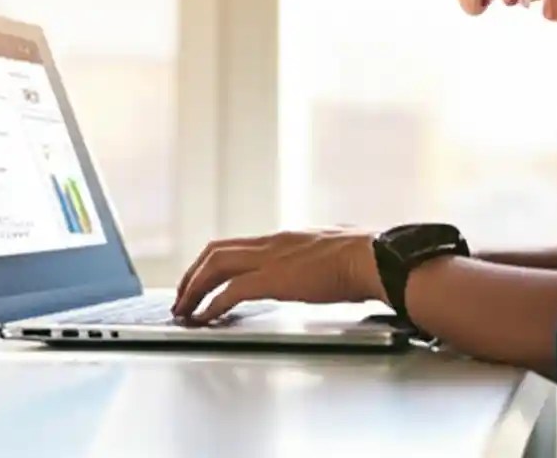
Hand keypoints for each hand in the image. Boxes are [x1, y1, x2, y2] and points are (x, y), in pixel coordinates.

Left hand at [172, 228, 388, 323]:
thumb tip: (318, 267)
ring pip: (214, 266)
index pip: (234, 245)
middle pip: (214, 252)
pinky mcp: (273, 279)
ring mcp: (270, 260)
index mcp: (282, 239)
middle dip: (192, 275)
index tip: (200, 280)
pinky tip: (205, 318)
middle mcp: (270, 244)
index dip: (210, 263)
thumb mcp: (329, 252)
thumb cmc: (363, 258)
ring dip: (194, 289)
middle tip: (181, 297)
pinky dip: (213, 305)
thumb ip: (313, 259)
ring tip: (184, 310)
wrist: (375, 257)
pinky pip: (231, 291)